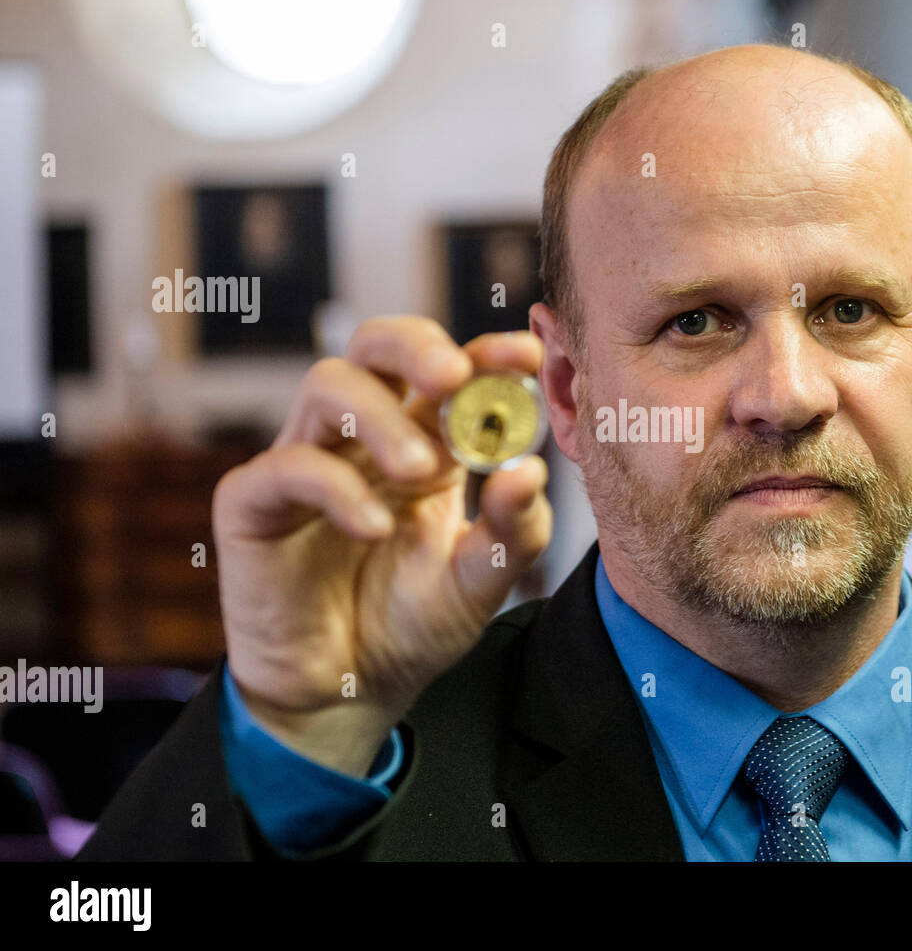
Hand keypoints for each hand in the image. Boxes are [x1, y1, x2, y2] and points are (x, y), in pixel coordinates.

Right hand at [211, 317, 551, 774]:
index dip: (483, 353)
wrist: (347, 692)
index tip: (523, 357)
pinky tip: (377, 529)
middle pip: (374, 345)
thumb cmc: (413, 623)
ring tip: (423, 471)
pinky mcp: (254, 502)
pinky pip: (288, 467)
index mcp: (423, 441)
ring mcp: (305, 460)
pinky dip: (338, 488)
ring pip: (328, 385)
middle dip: (417, 346)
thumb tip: (531, 468)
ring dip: (381, 416)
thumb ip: (513, 529)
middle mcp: (363, 438)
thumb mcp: (481, 581)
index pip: (447, 371)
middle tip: (455, 378)